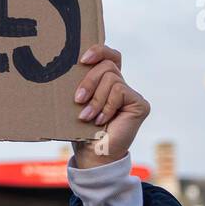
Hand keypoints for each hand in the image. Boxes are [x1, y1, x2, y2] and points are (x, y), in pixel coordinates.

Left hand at [70, 44, 149, 168]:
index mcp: (106, 83)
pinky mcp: (139, 104)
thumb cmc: (81, 130)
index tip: (82, 59)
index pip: (109, 56)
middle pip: (107, 66)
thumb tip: (65, 65)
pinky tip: (101, 121)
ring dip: (95, 99)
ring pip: (112, 79)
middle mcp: (121, 85)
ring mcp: (132, 95)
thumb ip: (79, 84)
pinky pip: (120, 91)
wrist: (93, 155)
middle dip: (89, 81)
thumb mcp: (77, 103)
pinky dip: (106, 106)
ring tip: (87, 116)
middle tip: (78, 99)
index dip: (99, 51)